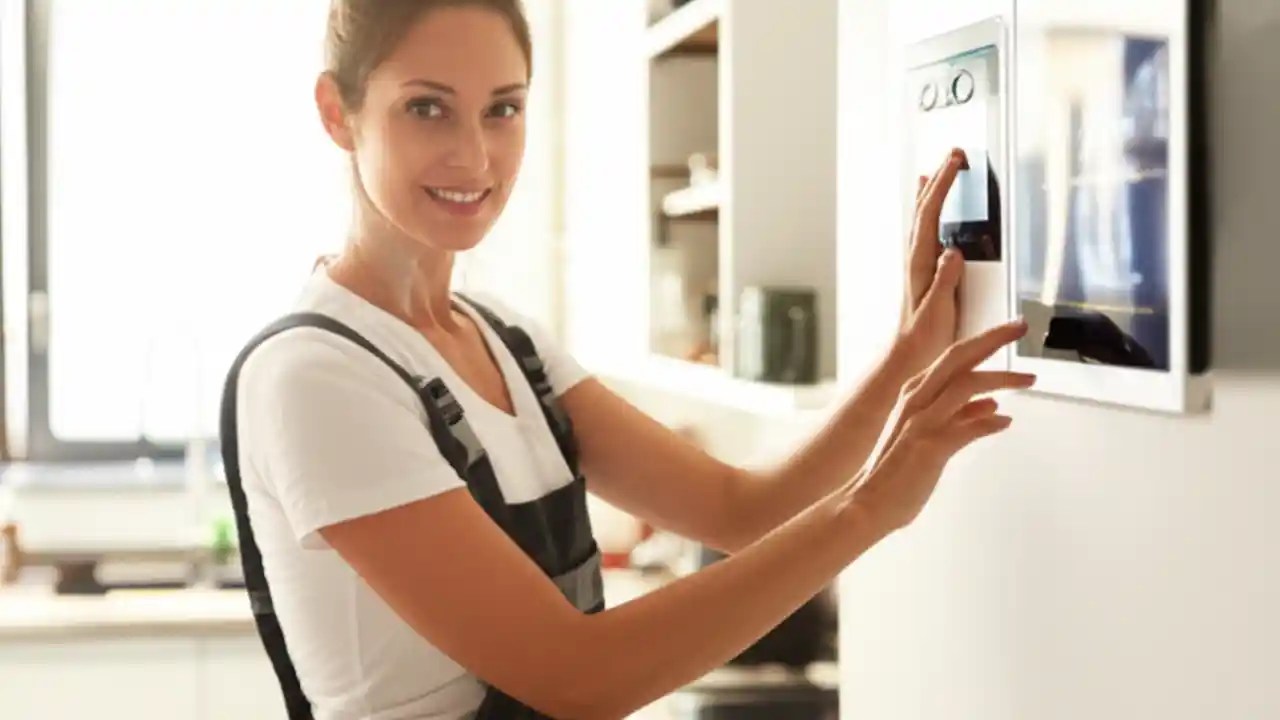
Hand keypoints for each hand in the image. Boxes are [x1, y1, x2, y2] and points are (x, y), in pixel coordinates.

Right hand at [853, 319, 1035, 534]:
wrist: (868, 504)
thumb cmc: (896, 474)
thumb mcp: (931, 436)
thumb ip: (961, 417)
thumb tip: (992, 404)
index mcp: (914, 394)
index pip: (953, 357)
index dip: (983, 340)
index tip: (1008, 331)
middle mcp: (916, 400)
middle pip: (959, 357)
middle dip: (993, 338)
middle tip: (1020, 326)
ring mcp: (922, 421)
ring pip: (966, 384)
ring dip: (1002, 378)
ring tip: (1029, 378)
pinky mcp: (929, 446)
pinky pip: (968, 427)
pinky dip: (990, 422)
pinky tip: (1005, 422)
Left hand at [898, 149, 969, 372]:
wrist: (908, 355)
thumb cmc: (924, 338)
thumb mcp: (937, 312)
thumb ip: (945, 281)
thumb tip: (952, 251)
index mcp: (919, 264)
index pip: (930, 215)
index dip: (943, 186)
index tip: (955, 162)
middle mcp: (916, 258)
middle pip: (925, 208)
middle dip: (940, 178)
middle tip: (955, 153)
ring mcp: (918, 261)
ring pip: (923, 216)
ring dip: (932, 190)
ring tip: (939, 168)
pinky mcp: (924, 268)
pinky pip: (927, 230)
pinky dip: (930, 211)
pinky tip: (932, 208)